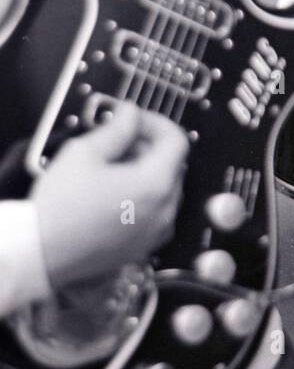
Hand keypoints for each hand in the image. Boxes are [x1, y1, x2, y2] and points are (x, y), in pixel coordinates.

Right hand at [34, 104, 188, 291]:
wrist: (41, 254)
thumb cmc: (60, 207)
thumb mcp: (84, 153)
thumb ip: (117, 128)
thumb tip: (131, 114)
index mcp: (155, 184)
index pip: (176, 140)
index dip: (156, 123)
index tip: (133, 120)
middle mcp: (164, 211)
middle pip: (173, 164)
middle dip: (150, 147)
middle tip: (118, 142)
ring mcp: (157, 232)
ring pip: (166, 189)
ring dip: (147, 172)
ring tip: (111, 170)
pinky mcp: (144, 247)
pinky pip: (156, 213)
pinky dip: (143, 198)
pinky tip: (114, 195)